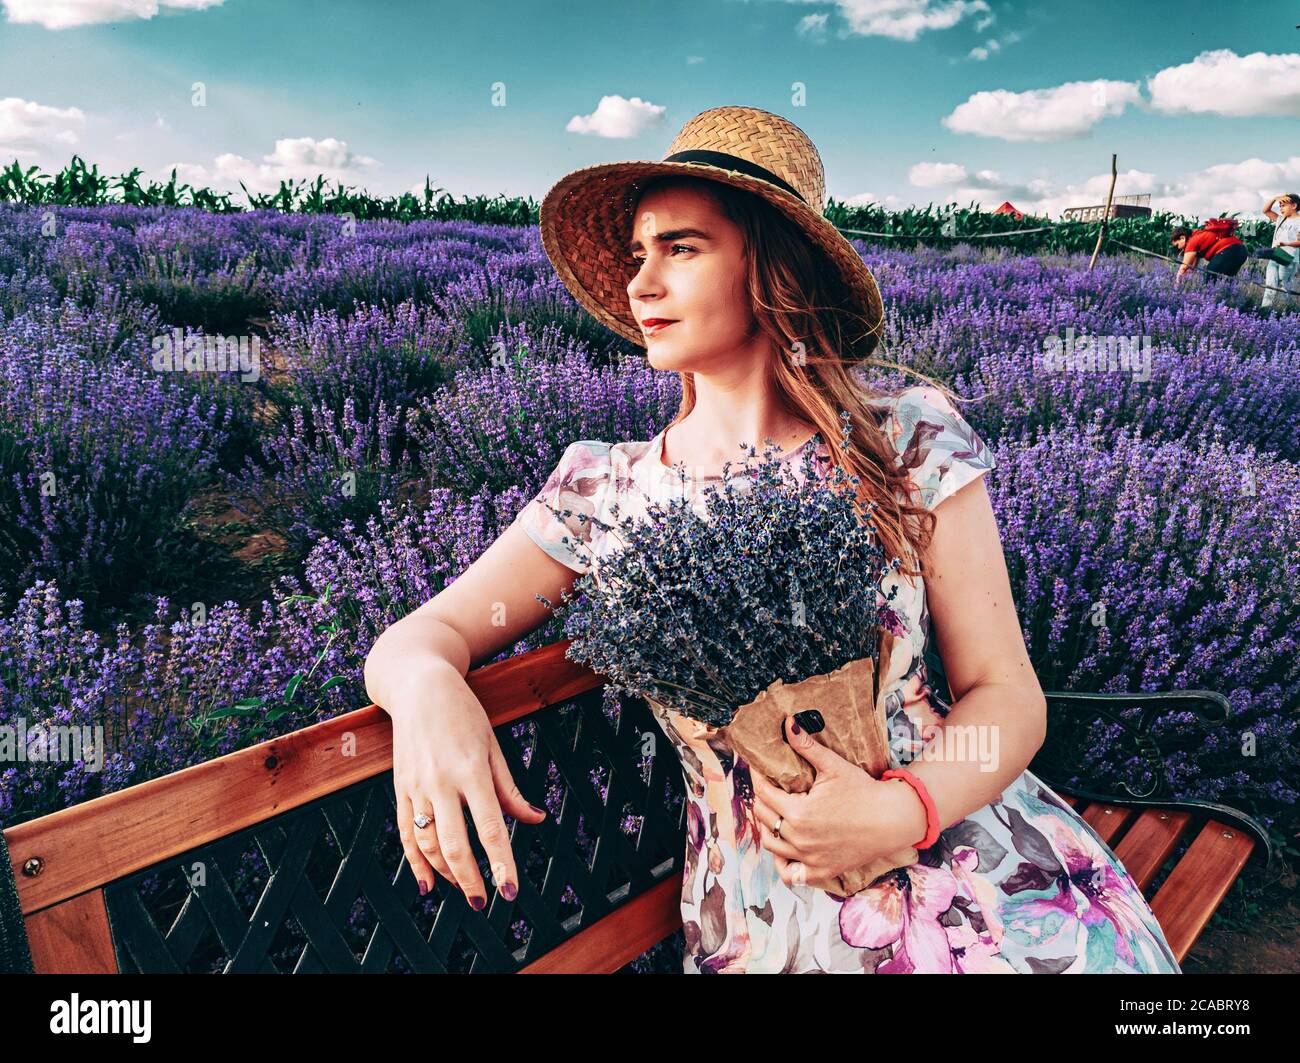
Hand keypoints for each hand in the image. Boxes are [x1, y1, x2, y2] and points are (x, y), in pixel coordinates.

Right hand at [389, 666, 546, 908]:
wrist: (418, 686)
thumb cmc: (464, 713)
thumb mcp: (493, 745)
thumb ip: (509, 788)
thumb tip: (535, 819)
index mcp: (471, 771)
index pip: (490, 827)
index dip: (501, 862)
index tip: (510, 891)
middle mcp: (440, 783)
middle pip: (455, 844)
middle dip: (471, 879)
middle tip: (485, 904)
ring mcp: (416, 787)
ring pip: (428, 843)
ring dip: (447, 873)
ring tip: (466, 890)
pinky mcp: (399, 788)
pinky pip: (405, 833)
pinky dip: (415, 862)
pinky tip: (427, 885)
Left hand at [749, 715, 926, 889]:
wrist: (892, 820)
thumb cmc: (864, 791)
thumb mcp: (833, 766)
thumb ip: (807, 746)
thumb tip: (788, 723)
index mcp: (798, 812)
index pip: (764, 793)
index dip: (758, 778)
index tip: (758, 769)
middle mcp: (799, 839)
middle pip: (764, 817)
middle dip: (761, 800)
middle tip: (766, 788)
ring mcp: (809, 858)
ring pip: (772, 845)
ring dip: (767, 828)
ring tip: (772, 814)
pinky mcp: (821, 871)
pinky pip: (791, 874)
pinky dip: (783, 864)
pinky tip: (785, 849)